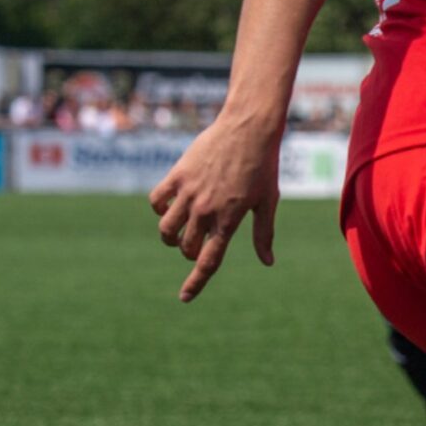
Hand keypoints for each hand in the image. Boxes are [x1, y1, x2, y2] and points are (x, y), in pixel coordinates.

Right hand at [148, 117, 281, 301]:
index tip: (184, 297)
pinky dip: (160, 208)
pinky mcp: (178, 175)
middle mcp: (206, 210)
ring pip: (167, 228)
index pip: (208, 261)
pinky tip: (170, 206)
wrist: (249, 128)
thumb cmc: (263, 167)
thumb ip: (263, 234)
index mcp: (229, 221)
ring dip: (171, 236)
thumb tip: (268, 262)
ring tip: (180, 231)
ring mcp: (189, 193)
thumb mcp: (268, 203)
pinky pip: (157, 201)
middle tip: (197, 244)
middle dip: (190, 252)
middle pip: (186, 247)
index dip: (195, 283)